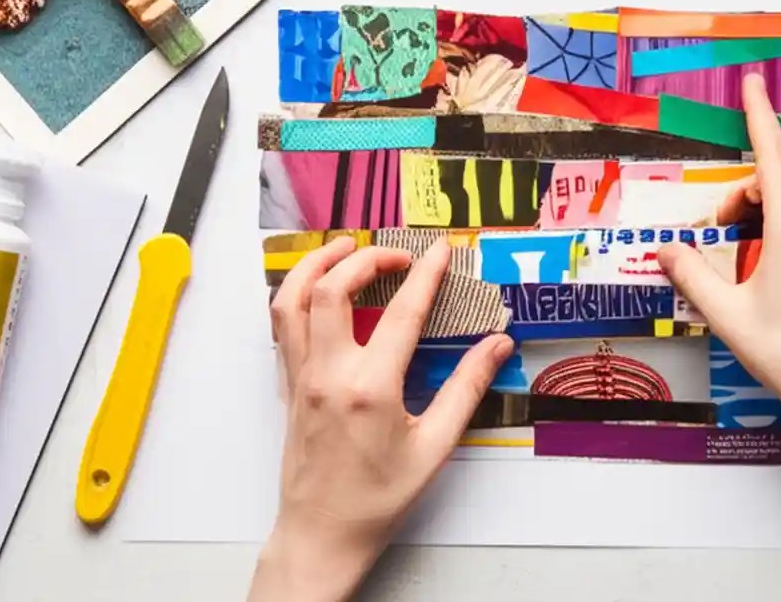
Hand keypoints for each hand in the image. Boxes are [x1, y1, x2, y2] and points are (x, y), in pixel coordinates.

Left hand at [249, 237, 513, 601]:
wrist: (322, 533)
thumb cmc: (378, 498)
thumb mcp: (435, 447)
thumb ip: (467, 390)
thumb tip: (497, 345)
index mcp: (370, 389)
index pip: (402, 313)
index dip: (426, 275)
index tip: (442, 251)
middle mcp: (329, 374)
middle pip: (333, 290)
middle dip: (367, 258)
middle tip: (399, 255)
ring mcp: (302, 377)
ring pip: (293, 300)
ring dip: (318, 264)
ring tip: (345, 246)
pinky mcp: (289, 385)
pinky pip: (283, 325)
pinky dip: (297, 293)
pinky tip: (317, 285)